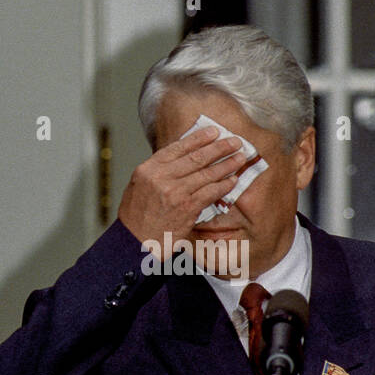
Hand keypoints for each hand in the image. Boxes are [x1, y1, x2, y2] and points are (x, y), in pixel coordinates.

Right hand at [118, 124, 245, 255]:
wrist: (134, 242)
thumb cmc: (136, 216)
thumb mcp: (139, 185)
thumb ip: (158, 171)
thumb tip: (182, 158)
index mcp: (149, 168)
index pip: (178, 147)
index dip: (199, 138)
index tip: (214, 132)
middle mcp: (161, 177)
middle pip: (196, 157)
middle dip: (219, 148)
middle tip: (235, 141)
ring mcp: (175, 192)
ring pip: (206, 174)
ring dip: (226, 165)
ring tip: (240, 158)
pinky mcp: (187, 208)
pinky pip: (210, 192)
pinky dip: (223, 186)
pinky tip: (233, 180)